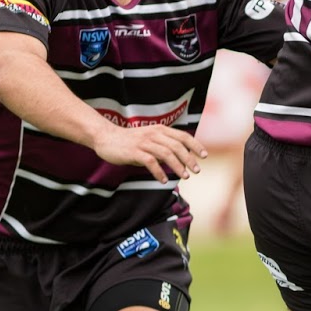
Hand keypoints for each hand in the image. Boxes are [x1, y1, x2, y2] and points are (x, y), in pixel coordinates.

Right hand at [92, 124, 206, 182]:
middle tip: (196, 171)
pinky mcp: (134, 152)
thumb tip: (183, 159)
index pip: (183, 136)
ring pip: (166, 154)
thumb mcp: (150, 139)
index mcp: (160, 129)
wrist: (106, 138)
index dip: (195, 146)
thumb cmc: (131, 141)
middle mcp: (154, 134)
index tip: (204, 156)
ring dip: (177, 166)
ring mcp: (144, 142)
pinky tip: (163, 180)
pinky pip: (150, 162)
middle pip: (177, 146)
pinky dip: (159, 172)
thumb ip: (165, 145)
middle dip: (189, 159)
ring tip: (184, 177)